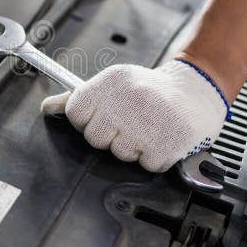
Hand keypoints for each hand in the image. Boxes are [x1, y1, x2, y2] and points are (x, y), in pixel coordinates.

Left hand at [41, 60, 228, 171]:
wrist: (198, 90)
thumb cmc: (152, 90)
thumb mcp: (115, 83)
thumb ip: (79, 98)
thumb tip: (48, 109)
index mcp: (112, 81)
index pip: (76, 113)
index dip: (86, 120)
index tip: (102, 117)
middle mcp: (128, 99)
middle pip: (95, 138)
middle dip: (110, 136)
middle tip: (129, 123)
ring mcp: (148, 123)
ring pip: (119, 153)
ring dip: (133, 147)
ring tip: (148, 129)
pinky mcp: (166, 144)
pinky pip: (146, 165)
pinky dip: (154, 157)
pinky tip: (161, 139)